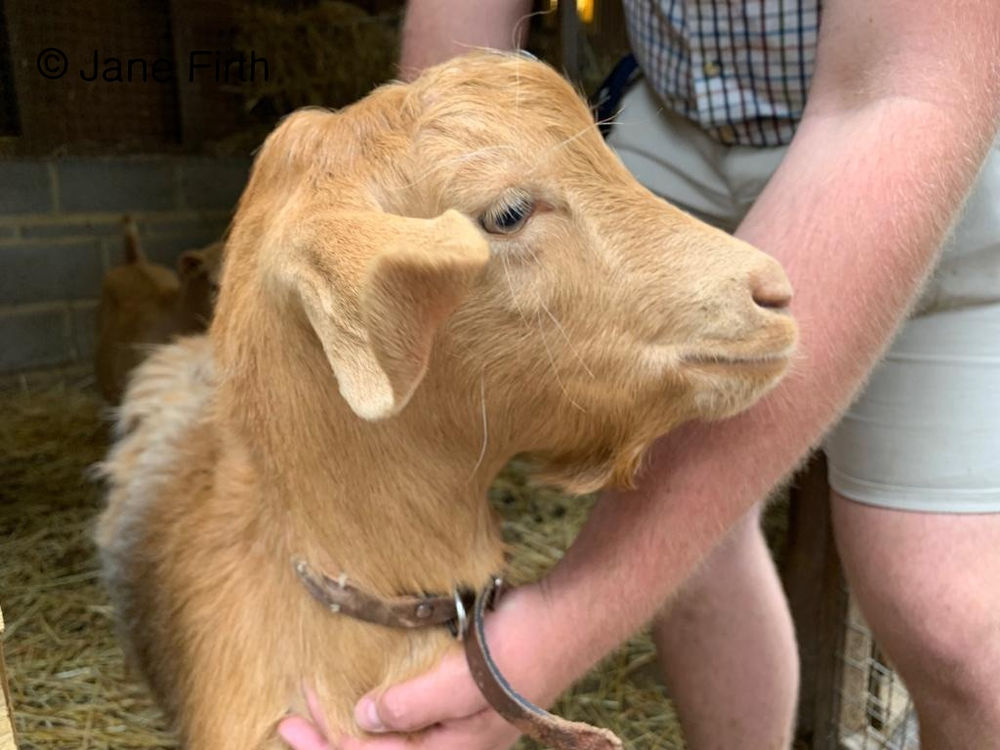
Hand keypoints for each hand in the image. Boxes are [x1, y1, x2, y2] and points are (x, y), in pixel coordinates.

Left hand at [278, 583, 576, 749]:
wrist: (566, 616)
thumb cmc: (519, 649)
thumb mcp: (463, 682)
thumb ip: (412, 707)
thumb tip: (364, 719)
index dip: (329, 746)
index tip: (291, 725)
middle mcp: (452, 742)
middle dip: (333, 734)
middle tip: (292, 714)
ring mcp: (456, 718)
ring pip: (392, 732)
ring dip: (353, 720)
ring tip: (318, 700)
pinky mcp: (459, 693)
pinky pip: (407, 708)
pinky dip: (379, 701)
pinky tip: (363, 684)